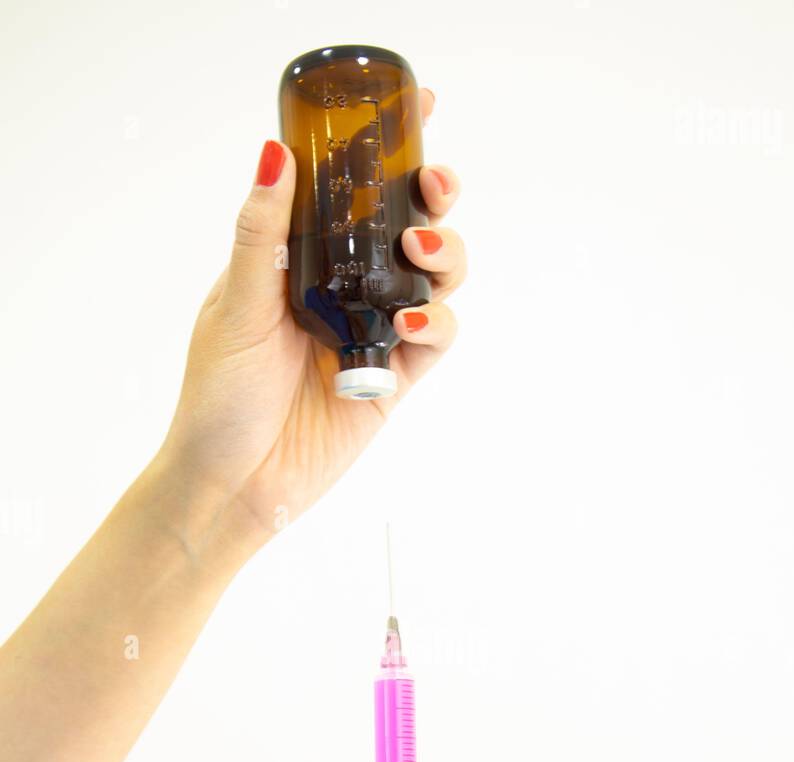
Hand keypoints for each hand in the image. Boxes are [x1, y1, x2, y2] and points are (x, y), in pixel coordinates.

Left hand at [152, 89, 464, 556]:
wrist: (234, 485)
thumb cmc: (217, 400)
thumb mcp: (235, 308)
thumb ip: (262, 234)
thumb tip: (276, 153)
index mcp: (300, 261)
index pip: (351, 194)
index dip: (389, 152)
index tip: (420, 112)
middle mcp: (343, 290)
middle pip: (409, 229)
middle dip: (432, 200)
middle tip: (433, 188)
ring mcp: (373, 334)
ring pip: (433, 279)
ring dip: (443, 256)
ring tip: (421, 254)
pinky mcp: (393, 382)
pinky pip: (434, 340)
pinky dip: (435, 323)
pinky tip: (410, 323)